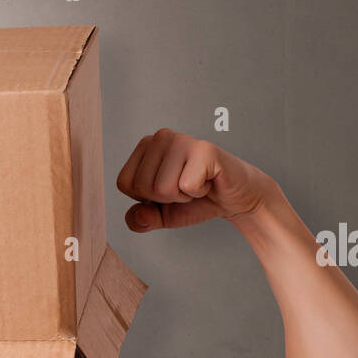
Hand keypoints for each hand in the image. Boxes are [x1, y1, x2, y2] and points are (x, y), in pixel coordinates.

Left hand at [116, 128, 277, 231]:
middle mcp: (161, 137)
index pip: (124, 183)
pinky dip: (198, 193)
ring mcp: (182, 140)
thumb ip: (141, 220)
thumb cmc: (195, 201)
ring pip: (162, 188)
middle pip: (142, 187)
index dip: (145, 199)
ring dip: (183, 196)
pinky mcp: (204, 149)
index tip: (167, 190)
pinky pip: (186, 186)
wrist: (233, 199)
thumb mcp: (160, 215)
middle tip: (185, 188)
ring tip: (196, 184)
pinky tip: (208, 182)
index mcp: (145, 147)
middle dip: (165, 199)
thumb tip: (139, 216)